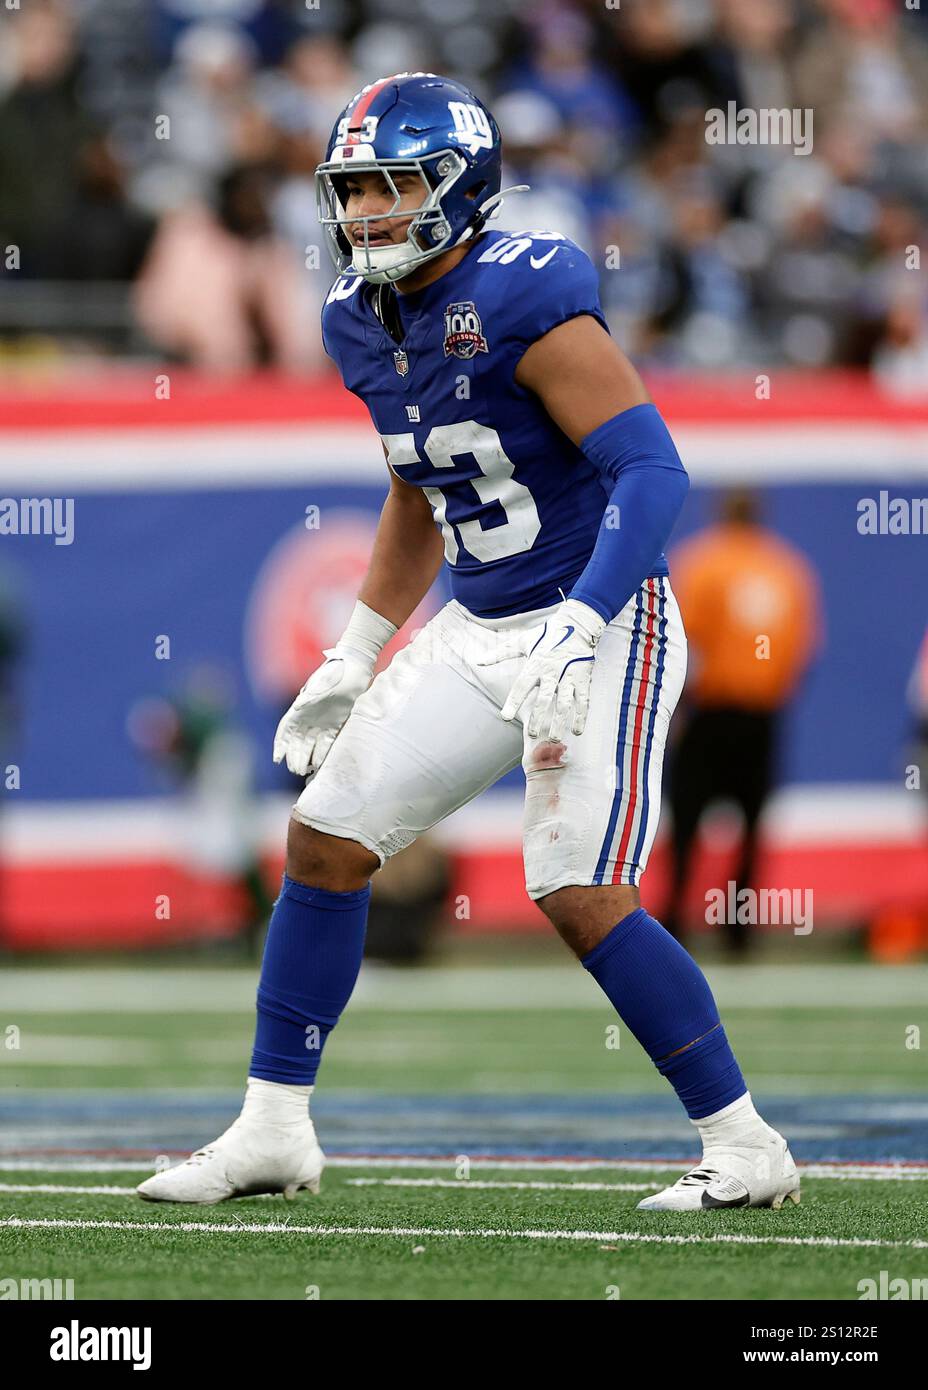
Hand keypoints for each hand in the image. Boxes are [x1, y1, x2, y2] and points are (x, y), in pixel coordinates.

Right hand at [273, 645, 373, 776]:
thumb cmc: (336, 672)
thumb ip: (311, 696)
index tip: (277, 759)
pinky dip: (322, 752)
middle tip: (295, 770)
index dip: (280, 744)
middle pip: (297, 741)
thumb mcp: (323, 684)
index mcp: (301, 707)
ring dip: (306, 757)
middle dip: (294, 756)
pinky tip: (320, 764)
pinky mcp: (336, 723)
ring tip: (304, 771)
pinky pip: (326, 742)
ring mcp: (322, 721)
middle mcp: (309, 716)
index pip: (286, 730)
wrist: (356, 667)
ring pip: (310, 744)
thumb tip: (297, 708)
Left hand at [492, 599, 605, 740]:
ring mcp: (568, 676)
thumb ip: (500, 653)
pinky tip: (577, 730)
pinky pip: (583, 700)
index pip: (521, 686)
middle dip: (537, 718)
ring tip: (554, 738)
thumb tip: (478, 661)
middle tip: (532, 734)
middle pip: (543, 699)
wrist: (576, 624)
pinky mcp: (583, 678)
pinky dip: (581, 716)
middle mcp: (551, 671)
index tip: (505, 717)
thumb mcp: (521, 641)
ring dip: (559, 722)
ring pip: (564, 703)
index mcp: (535, 664)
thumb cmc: (546, 634)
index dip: (513, 702)